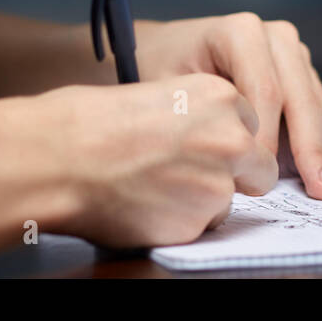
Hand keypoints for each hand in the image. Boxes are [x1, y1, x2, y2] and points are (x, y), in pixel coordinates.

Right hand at [43, 75, 278, 247]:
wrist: (61, 158)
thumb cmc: (93, 122)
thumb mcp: (159, 93)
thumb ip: (200, 117)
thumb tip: (214, 143)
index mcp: (220, 95)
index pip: (253, 125)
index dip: (228, 139)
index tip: (205, 145)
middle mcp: (230, 137)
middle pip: (261, 166)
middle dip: (235, 174)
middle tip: (191, 172)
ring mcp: (218, 182)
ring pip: (230, 200)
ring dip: (202, 199)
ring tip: (153, 185)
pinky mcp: (199, 222)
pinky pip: (202, 227)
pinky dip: (179, 221)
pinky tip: (146, 204)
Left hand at [133, 12, 321, 199]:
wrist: (160, 52)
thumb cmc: (160, 69)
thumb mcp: (167, 89)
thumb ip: (198, 120)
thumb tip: (229, 163)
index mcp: (239, 32)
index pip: (265, 91)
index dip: (269, 136)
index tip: (264, 174)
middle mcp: (272, 36)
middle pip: (299, 98)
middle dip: (311, 148)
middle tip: (321, 190)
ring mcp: (291, 53)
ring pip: (315, 106)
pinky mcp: (299, 72)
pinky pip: (316, 110)